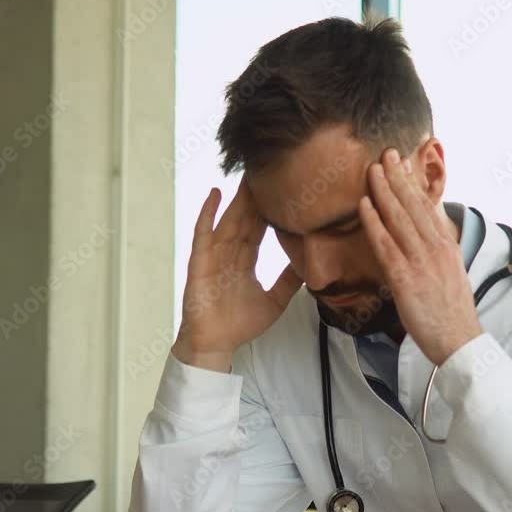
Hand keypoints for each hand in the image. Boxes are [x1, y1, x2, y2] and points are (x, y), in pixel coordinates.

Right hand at [173, 179, 302, 371]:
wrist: (216, 343)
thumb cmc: (240, 323)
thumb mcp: (275, 300)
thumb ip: (290, 281)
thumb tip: (312, 264)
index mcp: (245, 259)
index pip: (260, 227)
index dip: (270, 208)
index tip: (284, 188)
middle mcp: (229, 252)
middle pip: (245, 217)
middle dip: (255, 195)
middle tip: (268, 168)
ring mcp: (214, 254)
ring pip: (229, 219)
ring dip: (237, 197)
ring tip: (247, 174)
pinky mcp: (200, 261)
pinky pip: (204, 233)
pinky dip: (208, 213)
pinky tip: (214, 194)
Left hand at [358, 149, 482, 364]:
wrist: (458, 339)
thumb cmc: (451, 310)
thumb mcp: (450, 270)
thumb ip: (437, 248)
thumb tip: (426, 231)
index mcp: (447, 245)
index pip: (427, 206)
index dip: (412, 182)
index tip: (402, 162)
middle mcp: (436, 247)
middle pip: (413, 205)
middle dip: (398, 176)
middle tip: (385, 153)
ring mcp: (421, 261)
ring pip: (399, 219)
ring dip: (384, 191)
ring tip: (372, 170)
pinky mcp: (405, 278)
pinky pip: (386, 245)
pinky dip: (374, 223)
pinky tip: (364, 206)